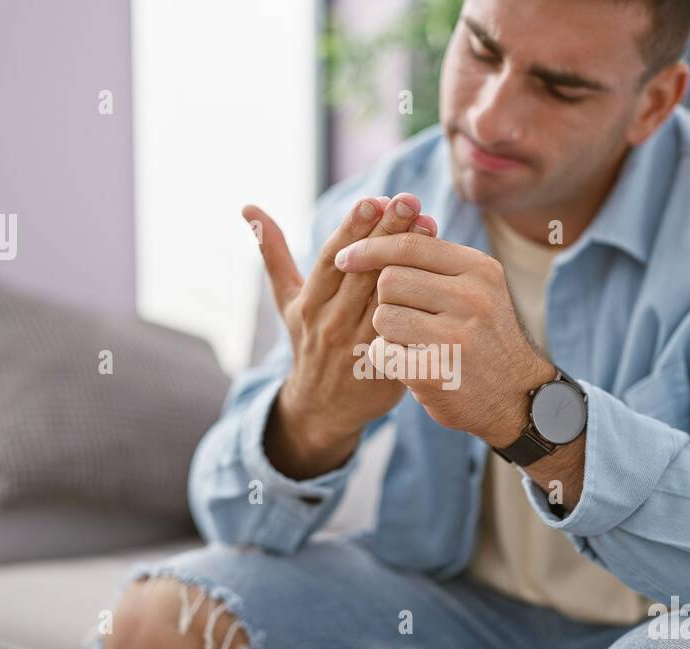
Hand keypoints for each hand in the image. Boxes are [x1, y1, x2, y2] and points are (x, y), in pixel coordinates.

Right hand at [243, 194, 437, 477]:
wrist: (321, 410)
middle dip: (386, 233)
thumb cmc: (309, 342)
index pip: (332, 259)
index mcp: (309, 303)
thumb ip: (273, 253)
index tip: (372, 199)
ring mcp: (358, 346)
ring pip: (386, 297)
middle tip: (409, 200)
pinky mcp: (383, 367)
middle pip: (362, 271)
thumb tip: (248, 208)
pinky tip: (440, 278)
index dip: (352, 229)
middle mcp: (331, 322)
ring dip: (409, 261)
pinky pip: (403, 332)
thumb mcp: (287, 301)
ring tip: (429, 226)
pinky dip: (420, 305)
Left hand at [334, 232, 555, 446]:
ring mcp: (455, 337)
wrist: (515, 397)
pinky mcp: (436, 372)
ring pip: (382, 316)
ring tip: (414, 342)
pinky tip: (409, 363)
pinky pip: (381, 351)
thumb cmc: (483, 337)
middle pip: (389, 280)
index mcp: (479, 270)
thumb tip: (383, 222)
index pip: (410, 245)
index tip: (346, 258)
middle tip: (409, 317)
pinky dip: (386, 357)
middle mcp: (472, 299)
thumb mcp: (477, 289)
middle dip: (386, 298)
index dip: (370, 248)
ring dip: (387, 330)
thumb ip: (436, 260)